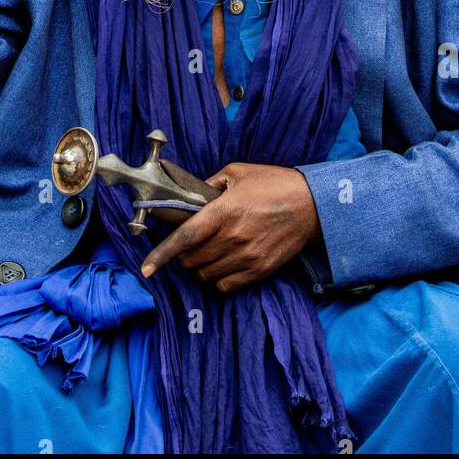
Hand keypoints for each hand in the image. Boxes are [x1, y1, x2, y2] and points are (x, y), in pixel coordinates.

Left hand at [140, 162, 321, 293]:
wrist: (312, 205)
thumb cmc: (274, 184)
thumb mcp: (238, 172)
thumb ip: (210, 184)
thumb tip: (191, 196)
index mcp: (224, 211)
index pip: (185, 238)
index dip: (161, 255)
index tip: (146, 268)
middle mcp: (233, 237)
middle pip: (192, 260)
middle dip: (184, 254)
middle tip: (192, 243)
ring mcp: (247, 256)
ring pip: (206, 274)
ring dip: (200, 266)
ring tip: (209, 251)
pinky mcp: (259, 270)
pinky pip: (225, 285)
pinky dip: (217, 278)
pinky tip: (223, 264)